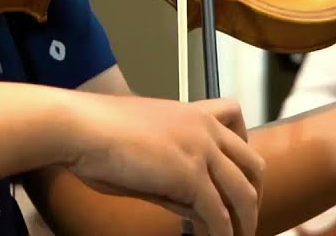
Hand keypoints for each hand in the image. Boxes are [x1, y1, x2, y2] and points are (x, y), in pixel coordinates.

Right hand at [64, 93, 264, 235]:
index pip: (236, 119)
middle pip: (252, 163)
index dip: (240, 151)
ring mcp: (200, 151)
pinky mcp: (190, 176)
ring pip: (243, 192)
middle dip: (253, 194)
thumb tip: (192, 208)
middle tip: (244, 218)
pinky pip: (217, 214)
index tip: (233, 176)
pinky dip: (220, 233)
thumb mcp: (145, 147)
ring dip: (243, 221)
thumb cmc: (98, 134)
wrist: (81, 127)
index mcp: (192, 112)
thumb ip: (174, 173)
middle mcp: (204, 128)